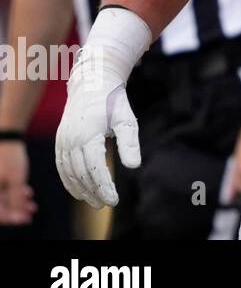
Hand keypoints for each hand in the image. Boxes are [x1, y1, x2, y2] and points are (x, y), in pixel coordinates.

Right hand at [0, 140, 35, 225]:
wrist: (7, 135)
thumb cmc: (10, 157)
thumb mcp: (17, 180)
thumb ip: (16, 200)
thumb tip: (17, 218)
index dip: (11, 218)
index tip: (25, 219)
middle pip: (0, 206)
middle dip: (16, 210)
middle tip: (31, 212)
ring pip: (2, 198)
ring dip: (16, 202)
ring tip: (32, 204)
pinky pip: (2, 190)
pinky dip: (14, 193)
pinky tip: (27, 193)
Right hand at [54, 48, 140, 208]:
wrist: (92, 83)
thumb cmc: (113, 101)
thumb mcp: (126, 119)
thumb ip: (129, 143)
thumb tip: (133, 166)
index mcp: (88, 135)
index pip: (94, 168)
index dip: (103, 186)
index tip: (113, 200)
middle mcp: (71, 140)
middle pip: (81, 174)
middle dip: (93, 192)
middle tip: (106, 204)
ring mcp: (63, 141)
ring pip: (68, 173)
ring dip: (80, 190)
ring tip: (95, 202)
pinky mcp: (60, 141)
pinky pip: (61, 166)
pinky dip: (68, 181)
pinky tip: (79, 191)